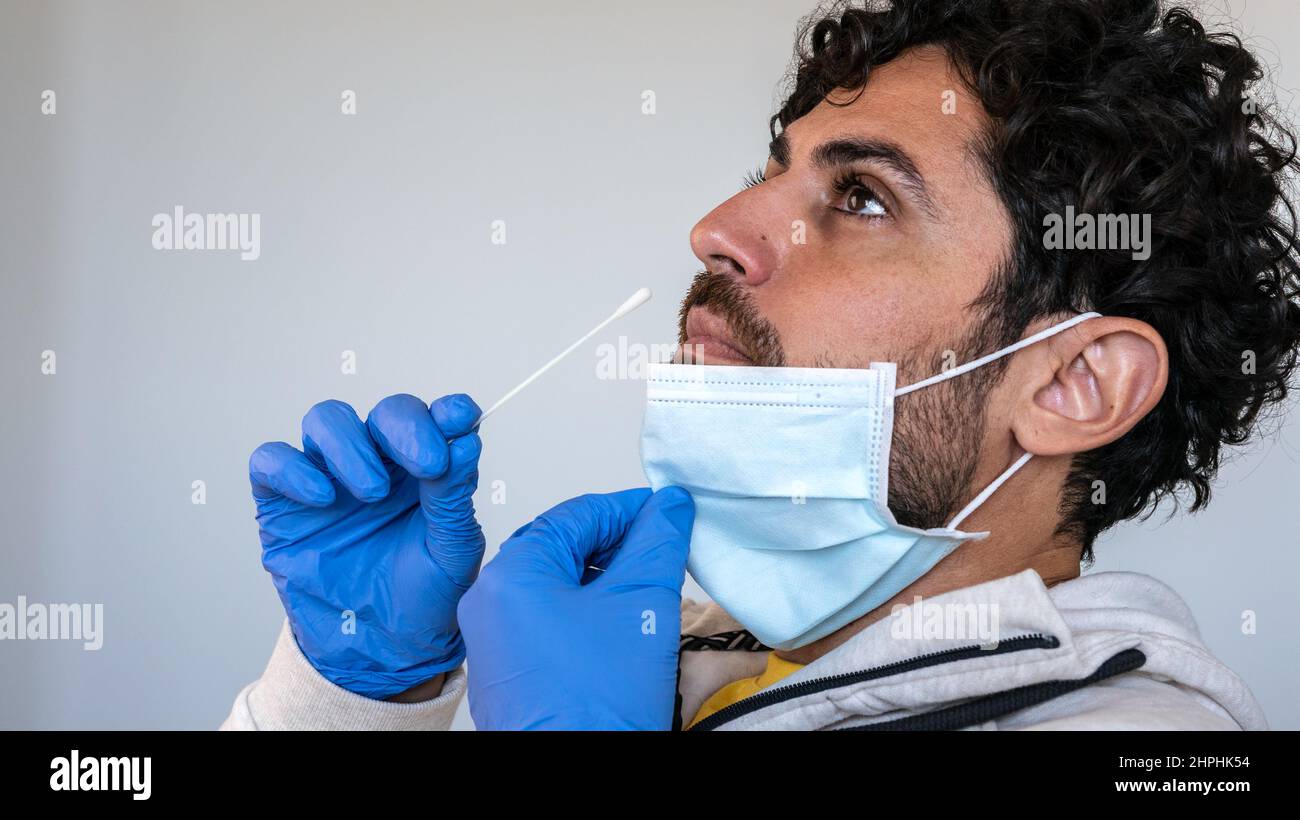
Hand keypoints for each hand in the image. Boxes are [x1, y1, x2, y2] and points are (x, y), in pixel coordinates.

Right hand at [249, 393, 484, 698]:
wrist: (381, 649)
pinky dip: (294, 469)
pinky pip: (272, 460)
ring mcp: (328, 476)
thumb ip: (453, 495)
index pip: (435, 420)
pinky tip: (323, 497)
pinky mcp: (283, 501)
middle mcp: (378, 461)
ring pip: (326, 421)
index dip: (447, 412)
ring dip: (351, 446)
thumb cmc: (422, 595)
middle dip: (406, 428)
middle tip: (428, 463)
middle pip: (384, 413)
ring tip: (373, 493)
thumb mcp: (451, 550)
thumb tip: (465, 438)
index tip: (462, 417)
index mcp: (425, 465)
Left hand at [457, 487, 693, 729]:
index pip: (577, 516)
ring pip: (558, 588)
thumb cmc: (597, 703)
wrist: (575, 781)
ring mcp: (494, 641)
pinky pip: (548, 624)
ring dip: (606, 583)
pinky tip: (622, 630)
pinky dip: (587, 616)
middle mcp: (490, 603)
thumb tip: (669, 505)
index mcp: (511, 575)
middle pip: (564, 550)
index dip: (630, 510)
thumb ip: (658, 541)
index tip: (667, 513)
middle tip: (663, 551)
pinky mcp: (508, 672)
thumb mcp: (643, 603)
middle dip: (619, 548)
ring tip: (648, 594)